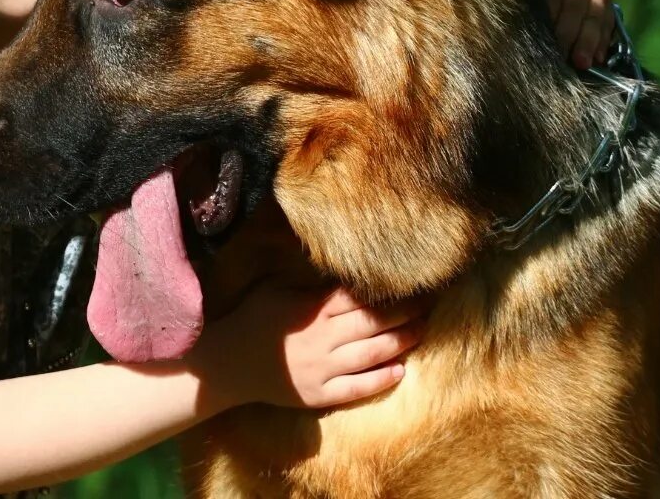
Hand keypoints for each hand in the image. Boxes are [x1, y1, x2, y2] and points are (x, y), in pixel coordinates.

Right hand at [200, 282, 426, 409]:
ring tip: (423, 331)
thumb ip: (308, 283)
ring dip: (402, 341)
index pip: (360, 297)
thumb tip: (339, 264)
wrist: (229, 364)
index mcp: (313, 309)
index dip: (390, 291)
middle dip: (405, 312)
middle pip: (373, 323)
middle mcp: (323, 338)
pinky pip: (358, 388)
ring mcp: (322, 369)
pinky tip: (401, 370)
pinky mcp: (320, 395)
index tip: (414, 283)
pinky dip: (381, 379)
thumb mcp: (276, 289)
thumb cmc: (253, 319)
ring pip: (372, 354)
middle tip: (430, 304)